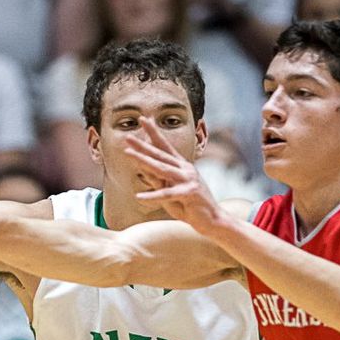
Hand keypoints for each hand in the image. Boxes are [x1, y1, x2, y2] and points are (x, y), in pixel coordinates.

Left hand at [124, 118, 227, 233]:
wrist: (212, 220)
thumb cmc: (190, 207)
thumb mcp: (171, 192)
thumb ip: (158, 181)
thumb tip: (143, 170)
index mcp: (182, 166)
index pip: (165, 147)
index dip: (154, 133)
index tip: (143, 119)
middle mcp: (186, 169)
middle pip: (160, 154)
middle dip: (143, 144)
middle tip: (128, 136)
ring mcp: (188, 179)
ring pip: (161, 168)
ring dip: (143, 160)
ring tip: (127, 154)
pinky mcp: (189, 193)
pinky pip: (167, 194)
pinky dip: (152, 196)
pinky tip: (138, 197)